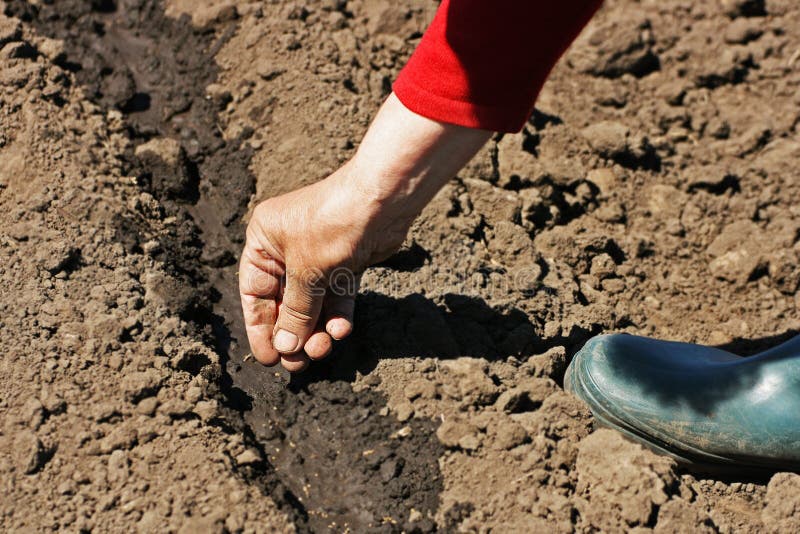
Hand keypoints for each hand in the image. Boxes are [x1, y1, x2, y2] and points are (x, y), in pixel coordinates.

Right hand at [239, 94, 491, 371]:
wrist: (382, 199)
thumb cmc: (333, 225)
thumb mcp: (307, 272)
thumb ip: (295, 312)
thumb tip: (285, 349)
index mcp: (264, 240)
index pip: (254, 292)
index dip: (260, 328)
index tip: (268, 359)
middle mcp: (287, 247)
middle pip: (284, 301)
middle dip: (293, 333)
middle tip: (298, 365)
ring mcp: (318, 255)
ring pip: (313, 302)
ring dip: (316, 328)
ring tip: (323, 350)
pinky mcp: (345, 261)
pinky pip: (336, 295)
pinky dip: (338, 314)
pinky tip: (341, 331)